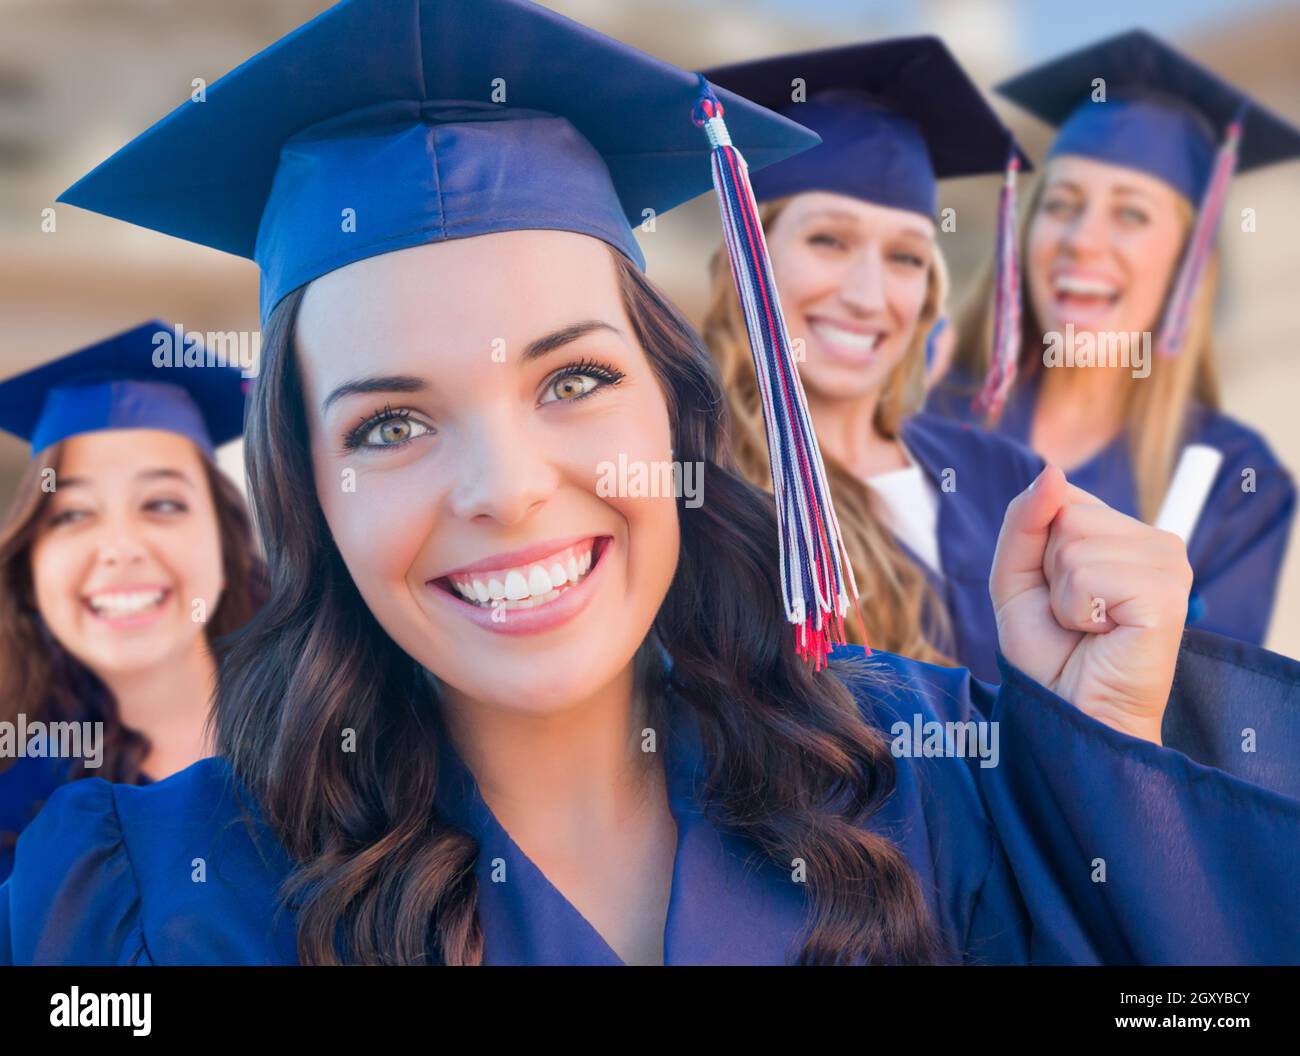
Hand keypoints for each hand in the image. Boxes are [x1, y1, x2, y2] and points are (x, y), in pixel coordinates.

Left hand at [990, 465, 1192, 743]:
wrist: (1070, 713)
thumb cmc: (1048, 653)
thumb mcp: (1016, 577)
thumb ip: (1025, 520)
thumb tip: (1053, 471)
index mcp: (1124, 534)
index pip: (1062, 496)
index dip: (1037, 546)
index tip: (1054, 589)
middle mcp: (1155, 542)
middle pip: (1068, 514)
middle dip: (1048, 571)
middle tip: (1071, 616)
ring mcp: (1168, 565)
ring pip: (1074, 542)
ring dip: (1061, 595)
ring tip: (1086, 627)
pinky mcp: (1167, 594)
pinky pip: (1088, 575)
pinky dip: (1076, 611)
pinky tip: (1102, 634)